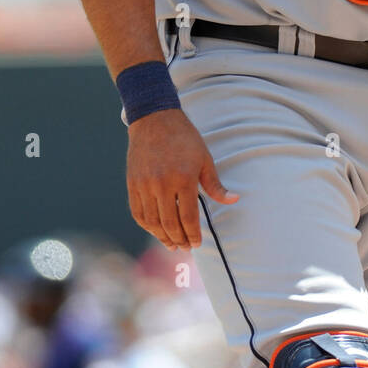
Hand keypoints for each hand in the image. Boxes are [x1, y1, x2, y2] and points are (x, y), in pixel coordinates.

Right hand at [126, 108, 237, 249]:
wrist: (155, 120)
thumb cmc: (184, 139)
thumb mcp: (204, 158)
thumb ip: (215, 184)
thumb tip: (234, 200)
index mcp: (183, 178)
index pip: (188, 217)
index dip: (193, 234)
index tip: (197, 244)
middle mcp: (162, 184)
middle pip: (170, 223)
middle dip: (179, 240)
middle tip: (185, 248)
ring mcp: (145, 184)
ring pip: (152, 221)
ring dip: (162, 237)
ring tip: (171, 244)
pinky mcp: (133, 183)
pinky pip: (138, 212)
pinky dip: (147, 225)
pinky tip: (155, 230)